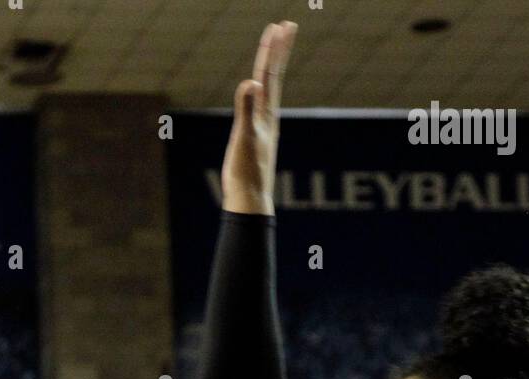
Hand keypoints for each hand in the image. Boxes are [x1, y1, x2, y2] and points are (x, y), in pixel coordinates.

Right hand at [222, 20, 296, 215]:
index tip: (280, 25)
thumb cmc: (245, 173)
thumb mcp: (244, 139)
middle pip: (273, 77)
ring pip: (268, 90)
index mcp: (266, 115)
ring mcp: (263, 128)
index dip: (274, 50)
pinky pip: (259, 107)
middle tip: (285, 26)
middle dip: (278, 51)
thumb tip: (253, 82)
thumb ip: (247, 110)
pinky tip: (259, 92)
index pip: (270, 75)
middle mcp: (268, 118)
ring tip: (273, 51)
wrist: (250, 202)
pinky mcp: (256, 139)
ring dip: (270, 68)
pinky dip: (260, 92)